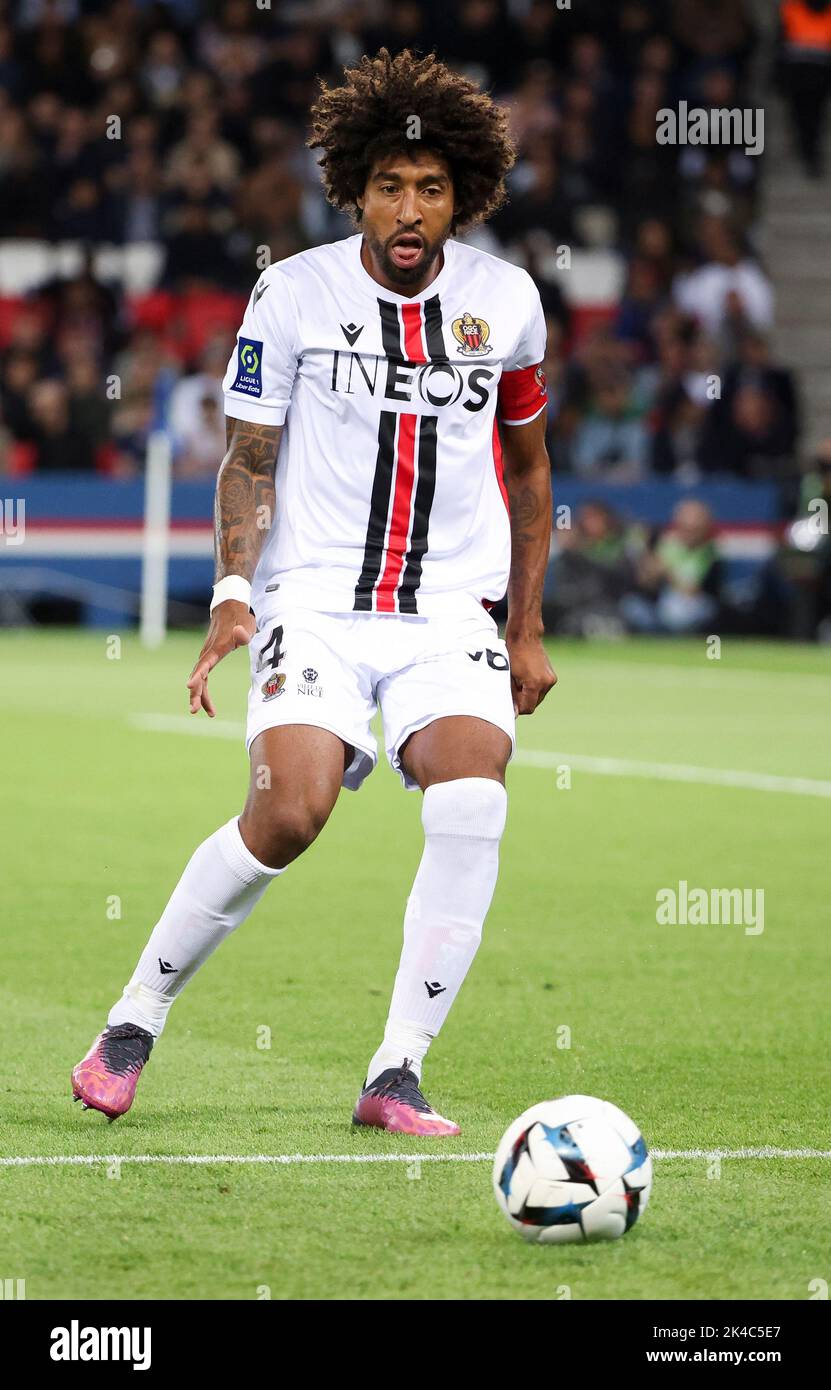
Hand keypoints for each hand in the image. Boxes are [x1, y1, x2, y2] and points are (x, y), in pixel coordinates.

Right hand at [187, 600, 255, 716]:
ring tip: (208, 714)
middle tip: (194, 710)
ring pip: (199, 680)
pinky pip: (203, 679)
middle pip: (198, 676)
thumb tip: (240, 636)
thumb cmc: (240, 617)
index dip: (198, 675)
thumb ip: (244, 632)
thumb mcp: (246, 623)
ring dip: (200, 697)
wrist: (229, 607)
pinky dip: (204, 692)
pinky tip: (209, 705)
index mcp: (216, 648)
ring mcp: (206, 656)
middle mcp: (207, 653)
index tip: (190, 686)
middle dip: (196, 694)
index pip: (204, 663)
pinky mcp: (208, 659)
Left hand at [506, 632, 557, 715]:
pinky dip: (533, 689)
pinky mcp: (552, 676)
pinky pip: (541, 690)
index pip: (528, 708)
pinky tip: (525, 679)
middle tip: (512, 690)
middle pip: (533, 704)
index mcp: (535, 684)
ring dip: (528, 695)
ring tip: (518, 682)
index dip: (517, 708)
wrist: (525, 636)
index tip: (509, 703)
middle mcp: (546, 683)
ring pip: (538, 698)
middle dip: (522, 701)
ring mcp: (551, 680)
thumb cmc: (513, 654)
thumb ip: (511, 695)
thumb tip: (513, 712)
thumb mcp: (509, 676)